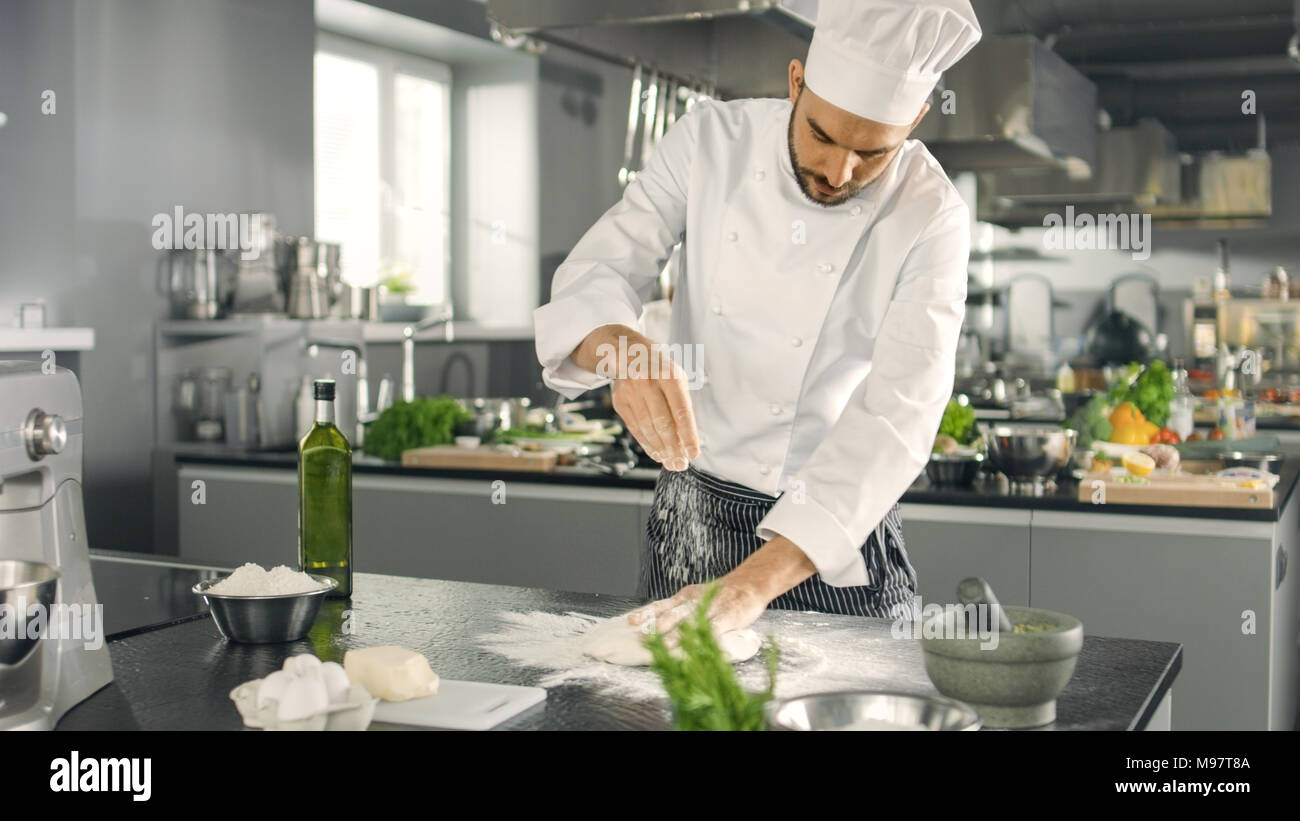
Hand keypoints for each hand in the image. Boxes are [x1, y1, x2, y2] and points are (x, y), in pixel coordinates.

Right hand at [604, 332, 699, 471]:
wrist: (629, 352)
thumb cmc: (661, 369)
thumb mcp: (677, 378)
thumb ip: (682, 405)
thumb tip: (687, 439)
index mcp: (669, 375)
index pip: (681, 411)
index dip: (688, 435)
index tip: (694, 453)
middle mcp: (648, 382)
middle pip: (662, 423)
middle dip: (674, 448)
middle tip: (682, 464)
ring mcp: (631, 392)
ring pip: (647, 429)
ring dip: (661, 450)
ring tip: (671, 463)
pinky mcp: (620, 401)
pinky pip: (635, 428)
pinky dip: (647, 444)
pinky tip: (657, 454)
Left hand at [626, 581, 766, 643]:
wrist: (750, 583)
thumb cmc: (720, 594)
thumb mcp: (697, 596)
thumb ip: (681, 609)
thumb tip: (656, 625)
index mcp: (686, 596)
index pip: (662, 604)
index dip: (647, 613)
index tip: (631, 621)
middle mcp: (696, 600)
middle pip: (674, 613)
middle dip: (657, 626)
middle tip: (642, 637)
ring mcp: (713, 607)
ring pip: (692, 621)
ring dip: (677, 634)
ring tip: (664, 645)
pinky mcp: (729, 616)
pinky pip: (715, 628)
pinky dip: (705, 637)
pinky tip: (696, 647)